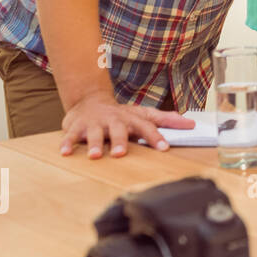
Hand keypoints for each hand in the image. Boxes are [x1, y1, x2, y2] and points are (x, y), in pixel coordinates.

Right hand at [59, 91, 193, 158]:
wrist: (89, 100)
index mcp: (132, 119)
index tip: (164, 148)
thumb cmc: (121, 114)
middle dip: (120, 141)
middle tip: (122, 153)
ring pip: (95, 134)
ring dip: (95, 144)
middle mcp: (114, 120)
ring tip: (96, 156)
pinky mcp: (77, 127)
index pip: (146, 127)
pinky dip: (68, 143)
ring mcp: (95, 123)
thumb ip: (166, 120)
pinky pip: (71, 135)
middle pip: (119, 130)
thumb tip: (191, 124)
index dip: (155, 137)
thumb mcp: (143, 114)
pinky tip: (66, 152)